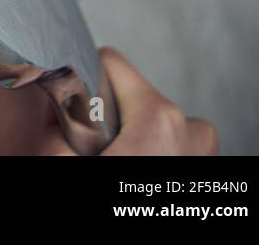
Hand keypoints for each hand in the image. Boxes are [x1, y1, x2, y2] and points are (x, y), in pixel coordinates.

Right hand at [32, 47, 218, 154]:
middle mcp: (190, 128)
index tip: (72, 112)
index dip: (81, 83)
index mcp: (159, 117)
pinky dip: (151, 149)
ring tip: (113, 157)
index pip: (109, 61)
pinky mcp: (206, 163)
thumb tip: (52, 101)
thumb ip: (52, 120)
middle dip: (108, 114)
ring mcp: (203, 150)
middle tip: (92, 145)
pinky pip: (171, 141)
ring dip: (130, 134)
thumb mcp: (58, 156)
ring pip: (152, 118)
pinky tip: (132, 164)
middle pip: (131, 93)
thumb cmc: (120, 197)